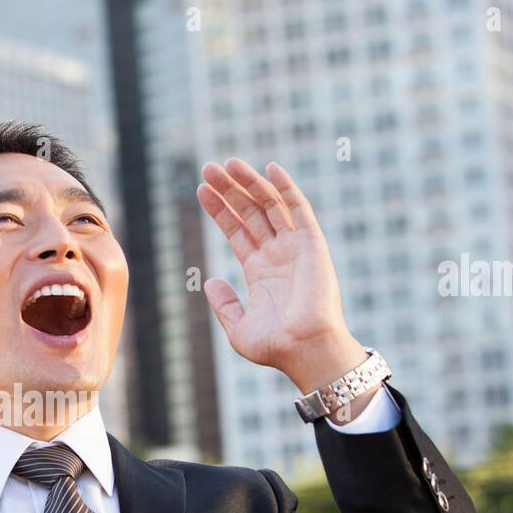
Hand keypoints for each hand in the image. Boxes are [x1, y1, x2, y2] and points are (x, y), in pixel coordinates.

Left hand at [196, 159, 366, 395]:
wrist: (304, 349)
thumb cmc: (276, 346)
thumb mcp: (238, 328)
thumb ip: (225, 304)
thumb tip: (210, 281)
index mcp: (261, 272)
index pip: (237, 231)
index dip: (220, 210)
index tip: (201, 190)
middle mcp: (278, 255)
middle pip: (250, 212)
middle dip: (229, 190)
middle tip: (208, 167)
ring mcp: (295, 247)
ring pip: (270, 205)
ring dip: (250, 183)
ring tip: (227, 163)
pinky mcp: (312, 244)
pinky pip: (299, 209)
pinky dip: (286, 188)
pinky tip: (270, 168)